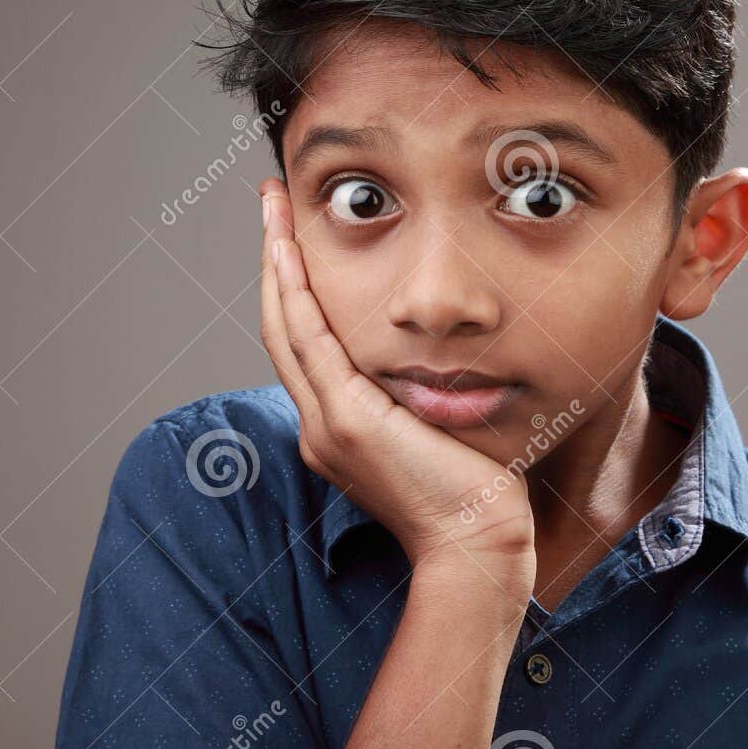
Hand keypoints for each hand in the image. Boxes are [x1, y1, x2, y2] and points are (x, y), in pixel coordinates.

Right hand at [258, 178, 534, 591]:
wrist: (478, 546)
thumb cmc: (477, 497)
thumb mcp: (441, 434)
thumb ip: (424, 398)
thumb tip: (443, 359)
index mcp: (337, 431)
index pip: (303, 344)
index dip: (291, 287)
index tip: (292, 237)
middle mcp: (320, 426)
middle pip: (280, 325)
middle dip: (273, 258)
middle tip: (269, 202)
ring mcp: (328, 424)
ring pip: (285, 325)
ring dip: (276, 260)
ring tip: (273, 207)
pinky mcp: (348, 422)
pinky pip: (310, 342)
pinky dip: (295, 292)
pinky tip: (291, 251)